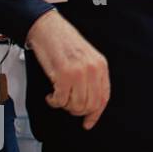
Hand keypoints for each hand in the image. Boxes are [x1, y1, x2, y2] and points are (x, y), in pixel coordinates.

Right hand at [26, 10, 109, 129]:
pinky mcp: (64, 74)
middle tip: (67, 105)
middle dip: (77, 111)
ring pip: (76, 105)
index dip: (96, 113)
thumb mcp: (86, 58)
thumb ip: (91, 77)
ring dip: (64, 106)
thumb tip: (89, 102)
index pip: (104, 97)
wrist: (48, 28)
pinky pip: (61, 100)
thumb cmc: (64, 43)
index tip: (89, 122)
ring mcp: (79, 72)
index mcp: (101, 66)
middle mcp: (93, 69)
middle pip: (90, 104)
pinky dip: (54, 102)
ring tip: (58, 98)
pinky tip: (51, 95)